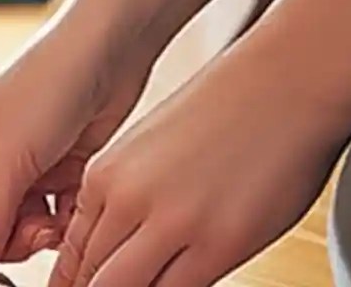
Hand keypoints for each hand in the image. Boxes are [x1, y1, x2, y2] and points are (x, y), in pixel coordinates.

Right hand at [0, 23, 152, 284]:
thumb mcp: (11, 164)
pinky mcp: (57, 172)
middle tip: (33, 239)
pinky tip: (73, 210)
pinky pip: (50, 218)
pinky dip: (62, 222)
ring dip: (36, 235)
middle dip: (4, 243)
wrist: (107, 54)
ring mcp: (21, 168)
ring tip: (54, 223)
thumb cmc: (47, 88)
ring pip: (17, 229)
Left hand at [48, 50, 345, 286]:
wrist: (278, 84)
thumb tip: (114, 248)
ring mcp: (172, 224)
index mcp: (102, 177)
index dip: (73, 282)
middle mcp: (127, 200)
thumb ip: (124, 199)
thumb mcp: (145, 151)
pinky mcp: (219, 243)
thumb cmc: (220, 114)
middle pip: (91, 276)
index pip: (72, 254)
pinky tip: (175, 286)